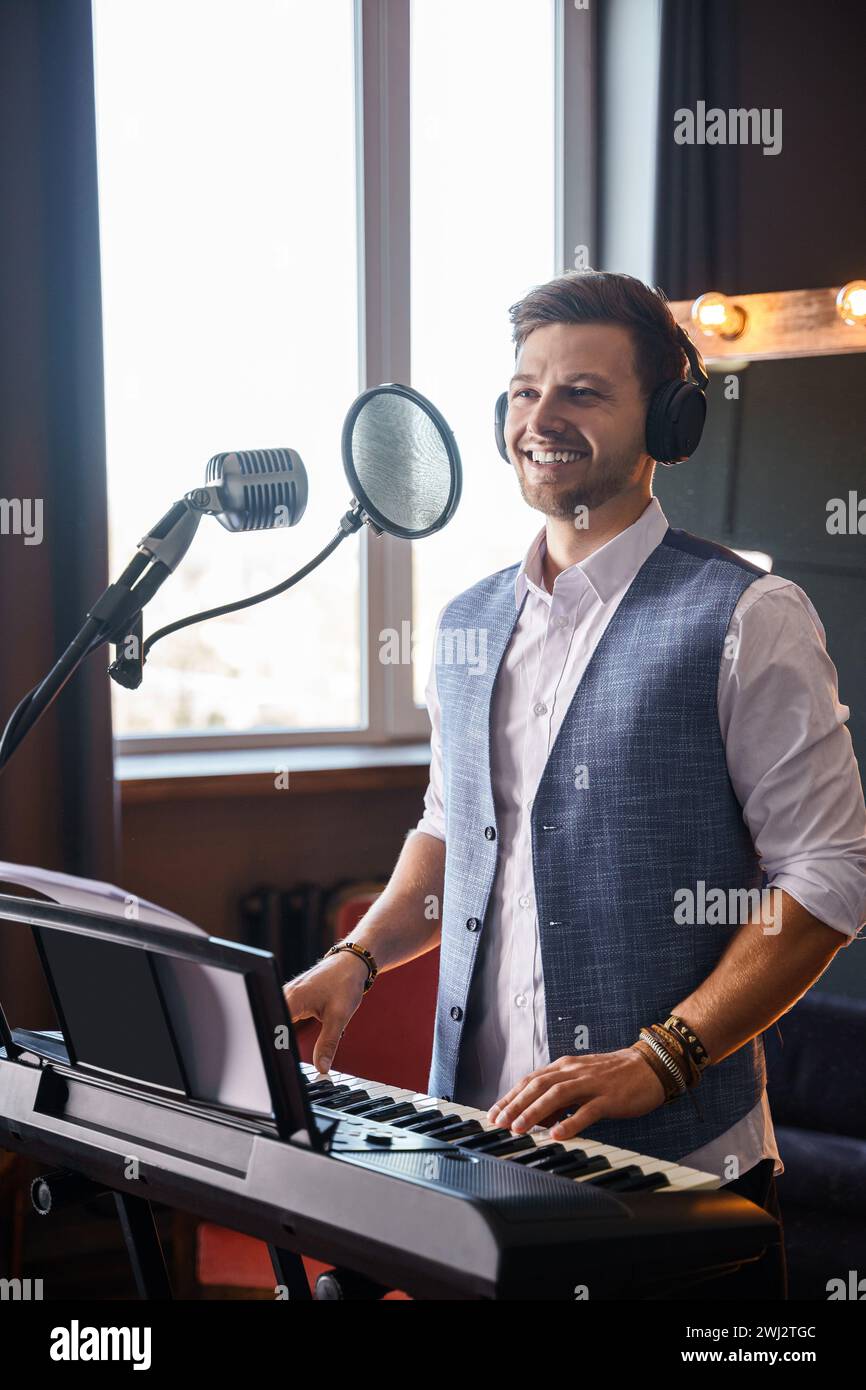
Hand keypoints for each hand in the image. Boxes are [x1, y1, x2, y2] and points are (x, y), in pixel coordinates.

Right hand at [282, 950, 368, 1073]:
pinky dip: (286, 1029)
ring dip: (280, 1037)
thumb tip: (321, 1068)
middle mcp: (285, 995)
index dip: (274, 1046)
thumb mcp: (339, 1017)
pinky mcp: (292, 998)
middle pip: (272, 1023)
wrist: (350, 964)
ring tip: (283, 1056)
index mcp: (293, 998)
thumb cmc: (344, 983)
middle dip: (274, 1044)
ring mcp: (287, 995)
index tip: (278, 1064)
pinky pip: (283, 1016)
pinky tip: (288, 1040)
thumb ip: (328, 1044)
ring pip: (277, 1020)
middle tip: (279, 1065)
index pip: (274, 1027)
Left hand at [487, 1047, 666, 1140]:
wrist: (650, 1066)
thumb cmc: (613, 1076)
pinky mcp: (609, 1097)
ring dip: (534, 1112)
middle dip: (515, 1104)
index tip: (493, 1113)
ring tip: (519, 1128)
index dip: (510, 1096)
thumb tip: (537, 1116)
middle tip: (498, 1122)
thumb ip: (560, 1095)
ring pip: (557, 1095)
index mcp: (565, 1067)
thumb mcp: (581, 1080)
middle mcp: (574, 1071)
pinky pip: (587, 1111)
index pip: (530, 1080)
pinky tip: (557, 1134)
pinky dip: (570, 1122)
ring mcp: (592, 1083)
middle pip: (538, 1086)